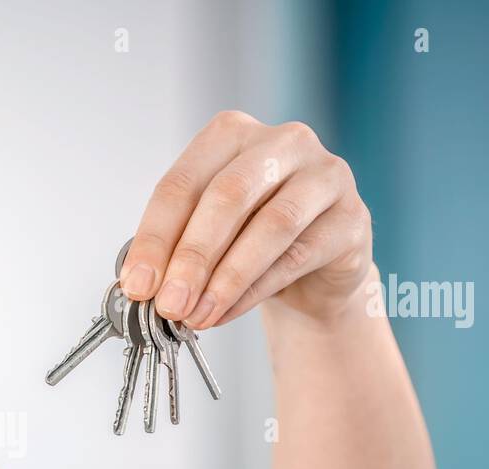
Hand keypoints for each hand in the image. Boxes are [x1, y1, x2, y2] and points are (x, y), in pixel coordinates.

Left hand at [120, 111, 372, 328]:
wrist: (316, 269)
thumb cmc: (250, 240)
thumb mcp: (207, 236)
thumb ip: (175, 250)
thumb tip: (143, 285)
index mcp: (232, 133)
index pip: (183, 183)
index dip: (154, 238)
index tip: (136, 285)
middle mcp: (283, 142)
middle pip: (227, 196)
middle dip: (191, 257)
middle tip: (169, 304)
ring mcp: (325, 174)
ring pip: (270, 225)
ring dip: (226, 279)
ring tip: (197, 316)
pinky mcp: (352, 216)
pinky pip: (298, 255)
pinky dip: (255, 290)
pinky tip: (226, 313)